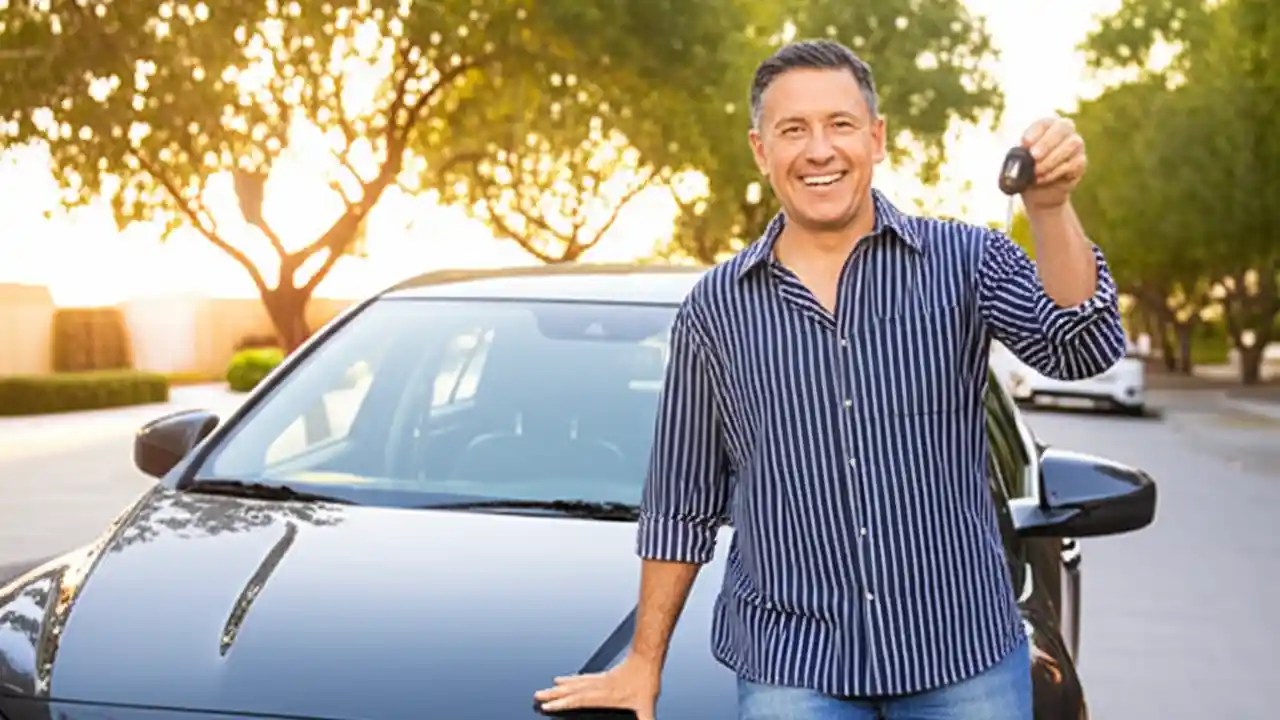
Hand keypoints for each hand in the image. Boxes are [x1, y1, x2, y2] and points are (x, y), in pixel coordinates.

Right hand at [533, 654, 660, 718]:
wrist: (646, 658)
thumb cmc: (646, 681)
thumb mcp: (646, 705)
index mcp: (605, 694)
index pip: (579, 700)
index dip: (563, 704)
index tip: (547, 706)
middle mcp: (599, 686)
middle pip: (572, 691)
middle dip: (554, 695)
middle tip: (538, 696)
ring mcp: (599, 680)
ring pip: (574, 684)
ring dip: (559, 688)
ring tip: (546, 690)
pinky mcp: (602, 676)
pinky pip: (581, 679)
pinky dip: (570, 680)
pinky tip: (564, 679)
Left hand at [1020, 115, 1086, 209]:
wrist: (1040, 190)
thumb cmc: (1028, 168)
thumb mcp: (1019, 159)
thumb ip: (1019, 154)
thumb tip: (1020, 156)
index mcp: (1047, 125)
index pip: (1044, 122)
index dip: (1034, 132)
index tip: (1025, 143)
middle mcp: (1065, 131)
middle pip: (1062, 128)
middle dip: (1046, 143)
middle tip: (1033, 156)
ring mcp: (1076, 145)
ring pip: (1071, 145)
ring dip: (1051, 160)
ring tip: (1035, 172)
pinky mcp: (1081, 162)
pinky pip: (1073, 164)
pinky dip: (1055, 172)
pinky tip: (1042, 179)